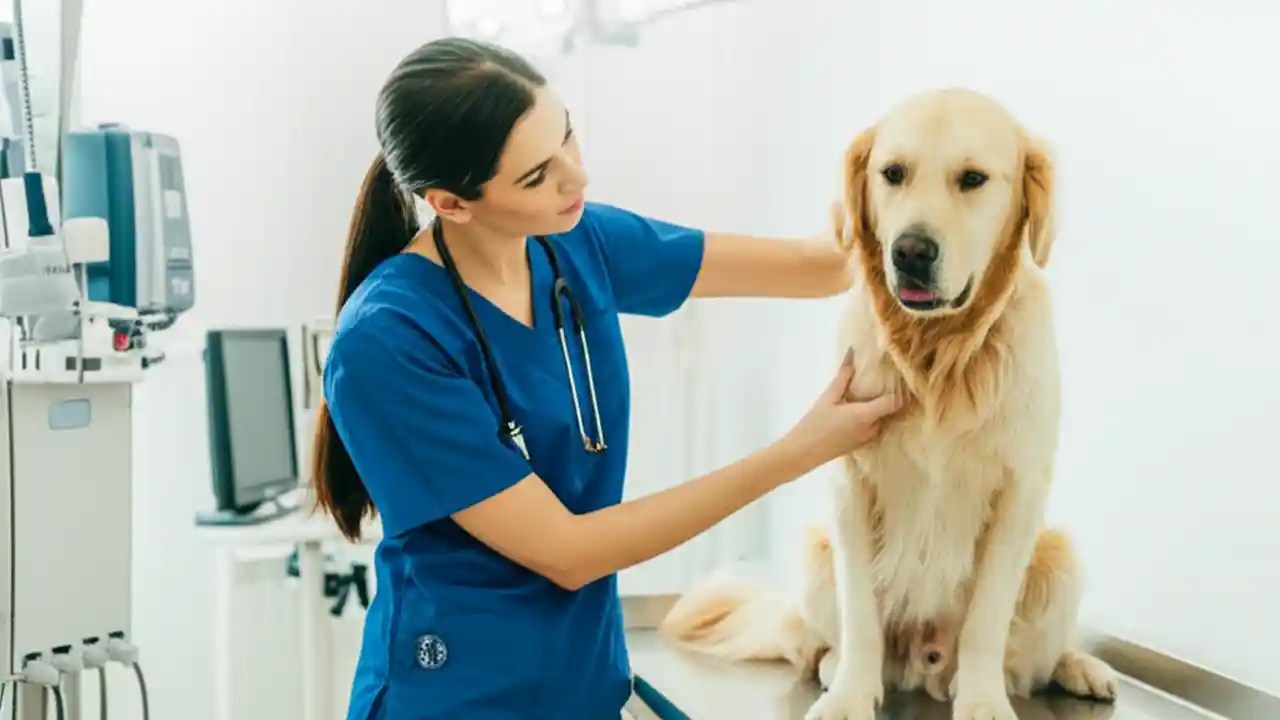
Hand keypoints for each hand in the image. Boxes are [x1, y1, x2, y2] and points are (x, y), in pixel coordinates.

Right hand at [785, 349, 902, 465]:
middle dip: (888, 397)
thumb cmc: (814, 424)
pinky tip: (862, 411)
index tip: (896, 378)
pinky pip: (876, 428)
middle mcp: (873, 429)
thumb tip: (852, 352)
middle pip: (891, 410)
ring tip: (871, 395)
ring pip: (884, 420)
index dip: (899, 390)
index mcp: (866, 415)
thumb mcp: (828, 397)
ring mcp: (869, 439)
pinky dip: (874, 419)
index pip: (895, 402)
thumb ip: (844, 376)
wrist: (803, 453)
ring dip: (881, 409)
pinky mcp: (864, 445)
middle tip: (883, 382)